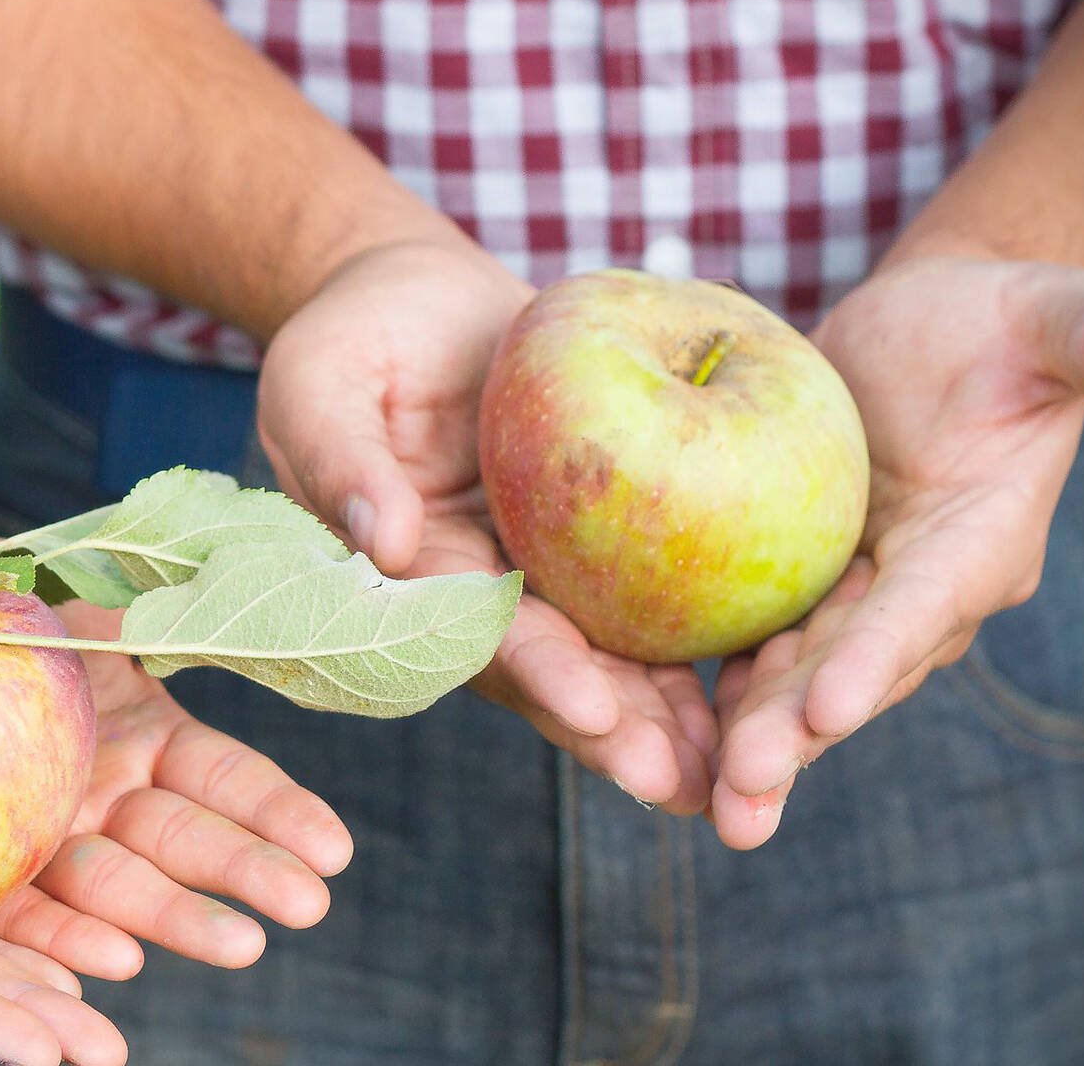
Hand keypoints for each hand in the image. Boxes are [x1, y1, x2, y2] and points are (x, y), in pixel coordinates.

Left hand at [0, 531, 356, 974]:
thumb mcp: (15, 561)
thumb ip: (91, 568)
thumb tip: (175, 553)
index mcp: (131, 723)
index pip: (218, 775)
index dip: (274, 809)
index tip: (331, 850)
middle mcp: (98, 790)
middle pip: (182, 840)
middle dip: (248, 871)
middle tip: (307, 906)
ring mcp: (39, 834)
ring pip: (116, 887)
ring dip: (178, 919)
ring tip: (242, 948)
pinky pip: (20, 910)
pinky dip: (66, 938)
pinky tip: (110, 966)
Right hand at [256, 239, 716, 812]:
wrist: (413, 300)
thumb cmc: (348, 340)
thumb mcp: (317, 388)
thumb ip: (344, 463)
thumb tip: (390, 543)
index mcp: (410, 576)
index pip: (470, 633)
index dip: (529, 671)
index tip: (590, 708)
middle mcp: (478, 589)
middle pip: (550, 671)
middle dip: (611, 730)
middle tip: (676, 783)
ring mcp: (538, 567)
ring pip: (608, 651)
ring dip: (662, 714)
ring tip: (730, 771)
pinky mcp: (593, 531)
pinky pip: (651, 585)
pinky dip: (701, 631)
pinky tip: (765, 678)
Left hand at [708, 255, 1083, 847]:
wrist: (928, 337)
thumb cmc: (992, 321)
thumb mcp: (1044, 311)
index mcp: (980, 541)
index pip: (925, 606)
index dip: (878, 658)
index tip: (828, 711)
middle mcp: (921, 590)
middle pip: (852, 672)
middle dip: (798, 738)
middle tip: (742, 799)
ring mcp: (858, 597)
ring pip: (798, 679)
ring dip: (755, 742)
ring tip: (712, 806)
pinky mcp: (801, 584)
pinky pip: (755, 644)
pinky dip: (715, 691)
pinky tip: (665, 738)